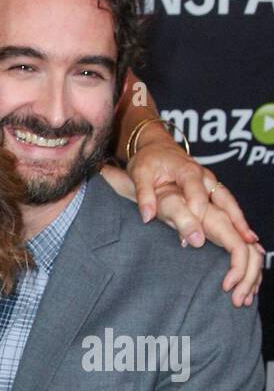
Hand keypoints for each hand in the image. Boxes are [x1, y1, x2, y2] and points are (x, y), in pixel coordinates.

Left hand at [127, 141, 261, 305]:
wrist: (158, 148)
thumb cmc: (149, 161)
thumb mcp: (140, 173)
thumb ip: (144, 195)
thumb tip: (147, 217)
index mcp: (188, 170)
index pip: (196, 194)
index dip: (197, 214)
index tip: (197, 236)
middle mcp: (205, 176)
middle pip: (222, 198)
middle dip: (232, 219)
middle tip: (241, 242)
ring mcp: (211, 183)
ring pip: (230, 203)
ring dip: (240, 222)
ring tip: (251, 242)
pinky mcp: (212, 190)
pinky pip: (228, 205)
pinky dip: (238, 220)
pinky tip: (246, 237)